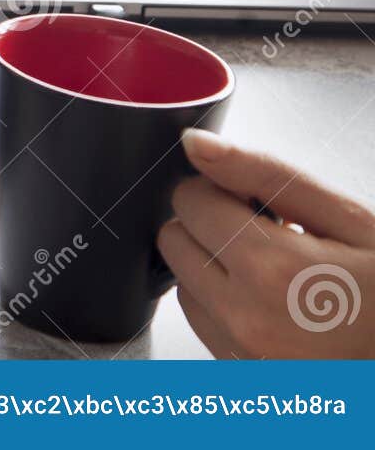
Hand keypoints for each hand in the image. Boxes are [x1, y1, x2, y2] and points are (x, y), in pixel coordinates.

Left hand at [157, 130, 374, 357]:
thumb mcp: (349, 220)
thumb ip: (265, 174)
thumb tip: (195, 144)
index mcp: (272, 270)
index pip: (189, 201)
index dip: (223, 190)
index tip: (258, 202)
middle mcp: (245, 319)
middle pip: (174, 241)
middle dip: (210, 226)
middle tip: (270, 234)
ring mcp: (241, 356)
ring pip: (182, 285)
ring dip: (213, 267)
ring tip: (279, 272)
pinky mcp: (242, 377)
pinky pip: (203, 325)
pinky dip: (224, 305)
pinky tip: (276, 303)